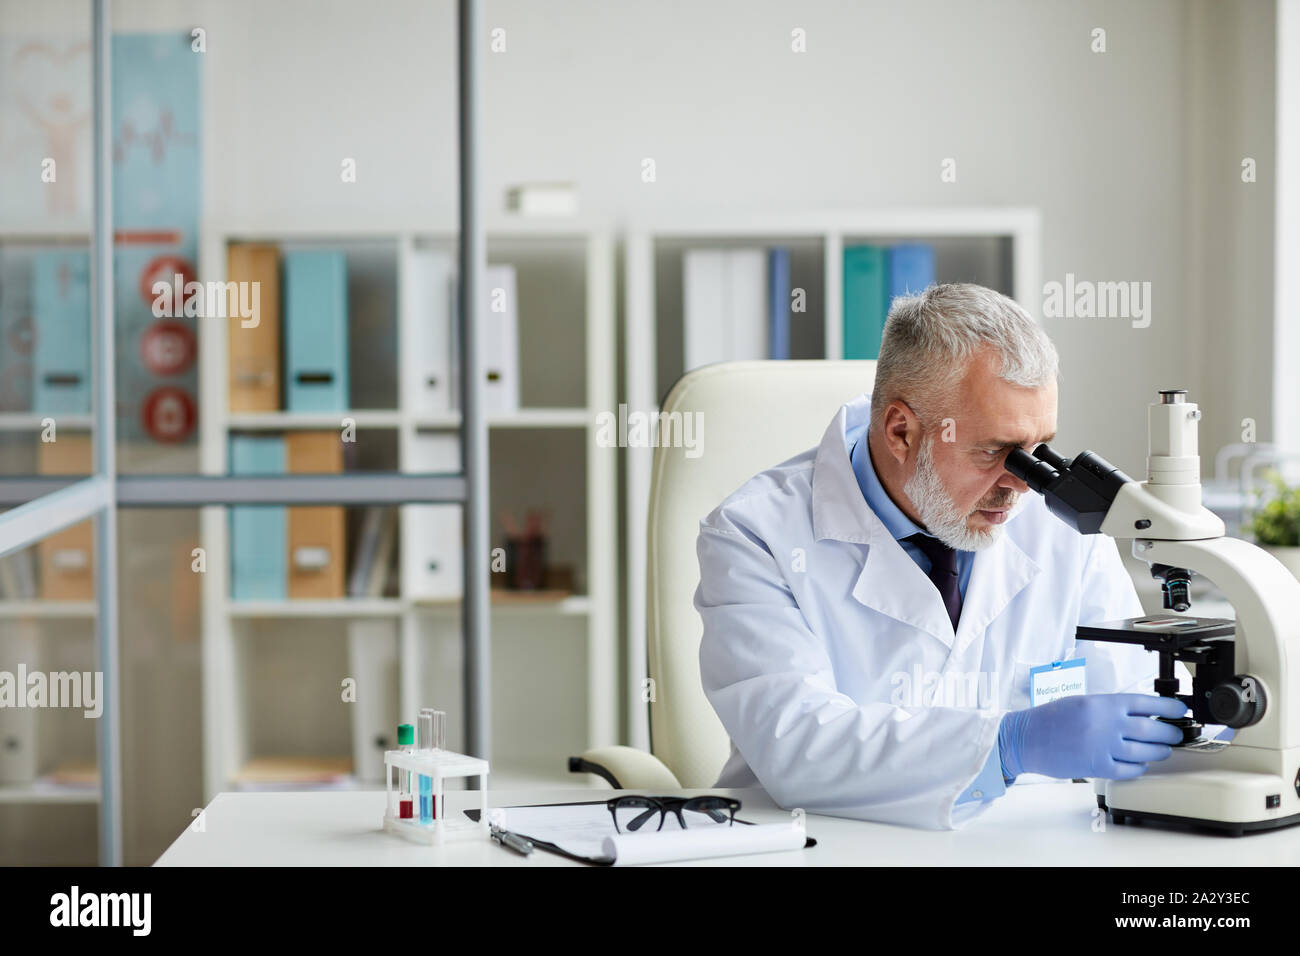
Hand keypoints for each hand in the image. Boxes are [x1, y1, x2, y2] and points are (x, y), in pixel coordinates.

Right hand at [999, 693, 1187, 779]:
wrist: (1026, 738)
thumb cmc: (1050, 719)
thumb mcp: (1082, 702)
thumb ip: (1109, 708)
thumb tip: (1139, 714)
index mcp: (1103, 704)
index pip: (1147, 703)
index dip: (1169, 707)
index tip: (1180, 710)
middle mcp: (1107, 724)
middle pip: (1153, 729)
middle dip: (1170, 733)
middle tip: (1175, 734)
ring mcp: (1104, 747)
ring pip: (1146, 752)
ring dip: (1158, 752)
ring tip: (1161, 750)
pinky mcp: (1099, 767)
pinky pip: (1131, 770)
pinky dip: (1139, 768)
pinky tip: (1139, 764)